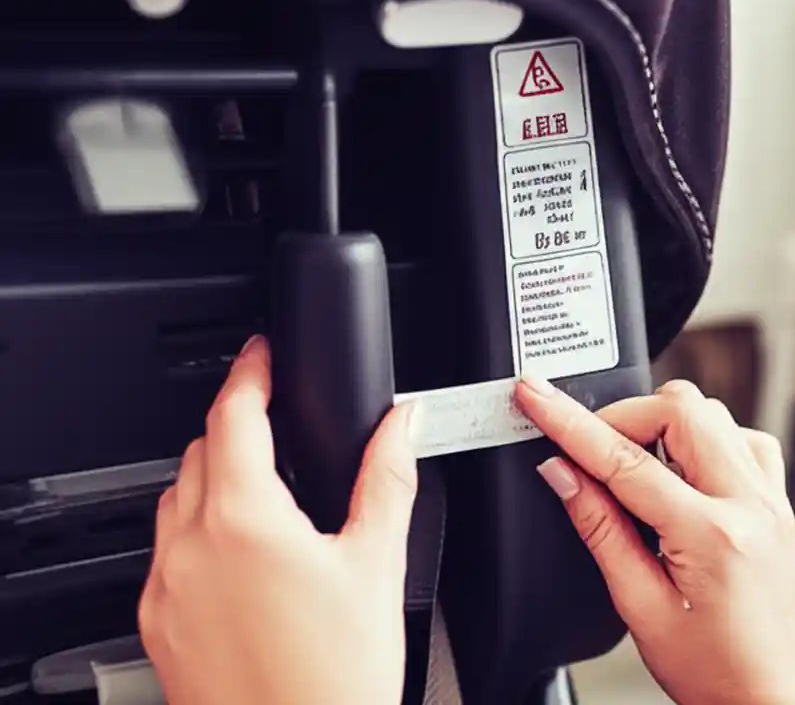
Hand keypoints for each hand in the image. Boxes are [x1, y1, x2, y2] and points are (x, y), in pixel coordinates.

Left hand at [138, 336, 417, 704]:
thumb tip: (401, 425)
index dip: (250, 372)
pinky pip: (165, 554)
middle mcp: (190, 549)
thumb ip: (387, 480)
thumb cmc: (337, 680)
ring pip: (175, 501)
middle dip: (237, 425)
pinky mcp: (159, 626)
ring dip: (213, 478)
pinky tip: (244, 558)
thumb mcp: (378, 566)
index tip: (262, 355)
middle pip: (199, 451)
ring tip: (267, 491)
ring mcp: (167, 590)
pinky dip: (198, 534)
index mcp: (245, 521)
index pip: (233, 414)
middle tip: (280, 424)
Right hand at [516, 377, 794, 704]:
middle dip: (624, 416)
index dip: (570, 422)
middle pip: (681, 409)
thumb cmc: (712, 669)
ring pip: (715, 413)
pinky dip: (705, 440)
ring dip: (666, 426)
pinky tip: (684, 474)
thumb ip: (600, 531)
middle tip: (590, 450)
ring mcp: (771, 499)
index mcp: (710, 534)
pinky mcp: (778, 501)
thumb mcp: (640, 607)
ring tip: (637, 472)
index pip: (625, 459)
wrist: (769, 698)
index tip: (536, 394)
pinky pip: (742, 438)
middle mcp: (749, 504)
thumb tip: (563, 475)